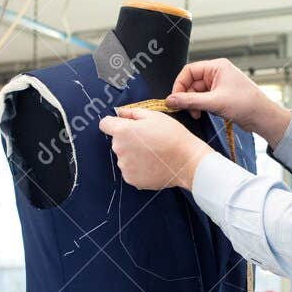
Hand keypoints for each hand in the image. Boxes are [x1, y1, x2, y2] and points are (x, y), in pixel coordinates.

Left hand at [97, 106, 212, 190]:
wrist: (186, 161)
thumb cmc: (172, 136)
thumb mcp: (154, 116)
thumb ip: (132, 113)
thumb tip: (120, 113)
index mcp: (122, 131)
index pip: (104, 124)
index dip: (114, 123)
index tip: (123, 125)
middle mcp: (119, 149)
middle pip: (116, 141)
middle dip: (128, 139)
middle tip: (147, 140)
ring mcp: (124, 166)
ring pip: (124, 157)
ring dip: (133, 155)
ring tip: (152, 154)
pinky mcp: (131, 179)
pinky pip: (130, 170)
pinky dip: (139, 168)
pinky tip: (152, 164)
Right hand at [167, 58, 290, 145]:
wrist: (263, 117)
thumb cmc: (246, 104)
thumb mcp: (214, 102)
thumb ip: (190, 101)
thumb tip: (170, 100)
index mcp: (217, 67)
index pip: (189, 70)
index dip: (179, 84)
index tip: (174, 98)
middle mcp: (217, 73)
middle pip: (192, 82)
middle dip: (187, 97)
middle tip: (187, 110)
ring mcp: (219, 85)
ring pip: (197, 92)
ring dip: (194, 104)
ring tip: (197, 114)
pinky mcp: (221, 96)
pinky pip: (204, 99)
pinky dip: (201, 107)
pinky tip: (204, 114)